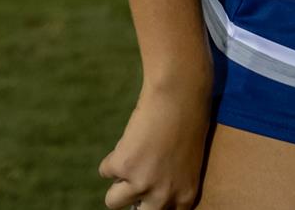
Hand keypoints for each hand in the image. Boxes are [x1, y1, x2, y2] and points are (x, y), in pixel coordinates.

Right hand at [98, 76, 212, 209]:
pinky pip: (106, 170)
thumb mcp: (187, 163)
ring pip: (113, 201)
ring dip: (118, 181)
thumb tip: (141, 198)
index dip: (149, 203)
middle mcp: (164, 196)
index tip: (143, 195)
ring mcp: (142, 184)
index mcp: (185, 197)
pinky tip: (131, 139)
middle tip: (134, 182)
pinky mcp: (122, 166)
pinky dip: (113, 156)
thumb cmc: (188, 122)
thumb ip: (171, 184)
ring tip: (131, 158)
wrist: (179, 95)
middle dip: (133, 200)